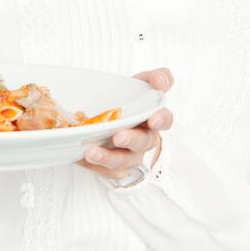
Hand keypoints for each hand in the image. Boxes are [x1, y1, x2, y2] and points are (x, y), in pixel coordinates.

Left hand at [74, 68, 173, 182]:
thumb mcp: (139, 83)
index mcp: (153, 118)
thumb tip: (162, 82)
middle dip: (132, 139)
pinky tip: (84, 158)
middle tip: (118, 136)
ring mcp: (131, 155)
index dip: (161, 119)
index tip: (153, 118)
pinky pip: (111, 172)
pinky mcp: (117, 167)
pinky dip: (98, 166)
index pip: (165, 119)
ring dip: (109, 157)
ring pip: (126, 161)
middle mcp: (145, 139)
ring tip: (91, 151)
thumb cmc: (125, 100)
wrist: (102, 114)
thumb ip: (154, 78)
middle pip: (145, 143)